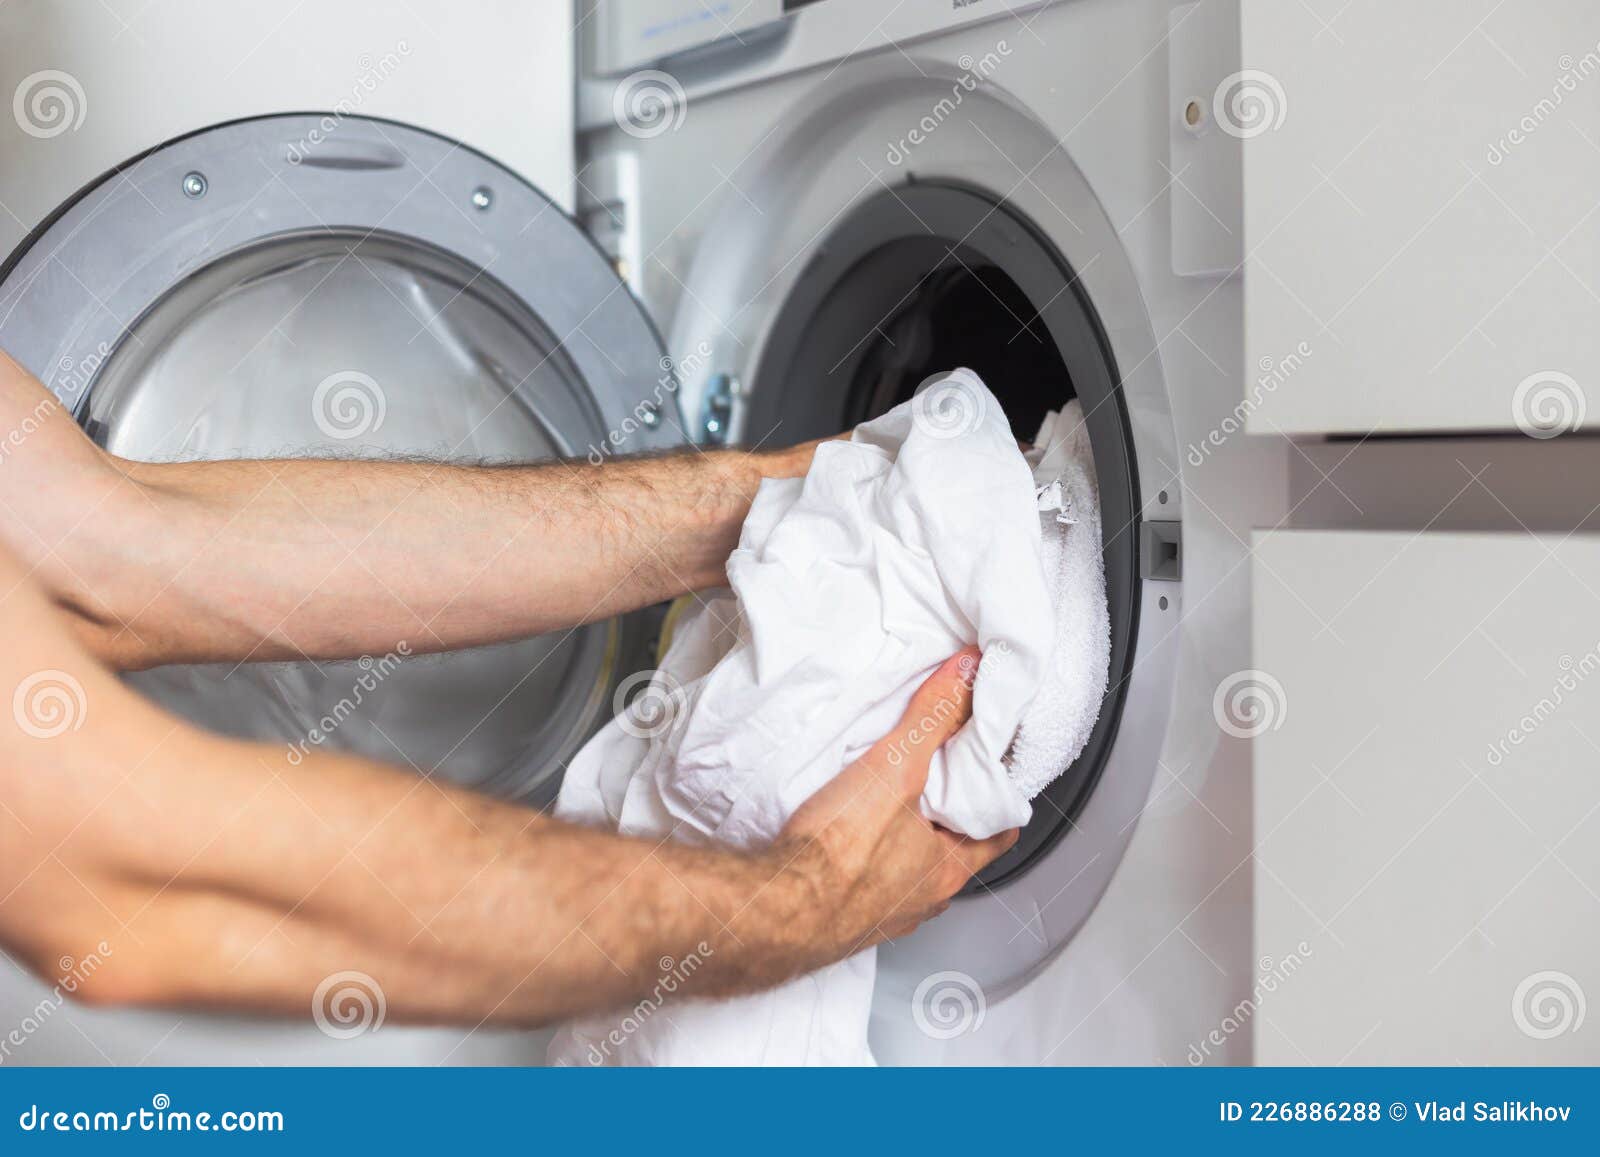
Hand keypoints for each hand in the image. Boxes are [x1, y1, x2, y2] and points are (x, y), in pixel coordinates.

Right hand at [772, 647, 1019, 959]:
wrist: (774, 909)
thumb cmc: (838, 854)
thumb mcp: (897, 769)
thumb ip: (933, 718)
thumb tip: (965, 675)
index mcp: (947, 871)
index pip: (996, 835)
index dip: (996, 801)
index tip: (990, 776)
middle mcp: (921, 901)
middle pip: (950, 852)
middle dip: (943, 819)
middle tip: (932, 782)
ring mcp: (882, 916)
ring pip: (907, 873)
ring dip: (900, 844)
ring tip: (882, 808)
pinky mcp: (842, 923)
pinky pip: (864, 887)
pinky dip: (861, 864)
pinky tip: (839, 843)